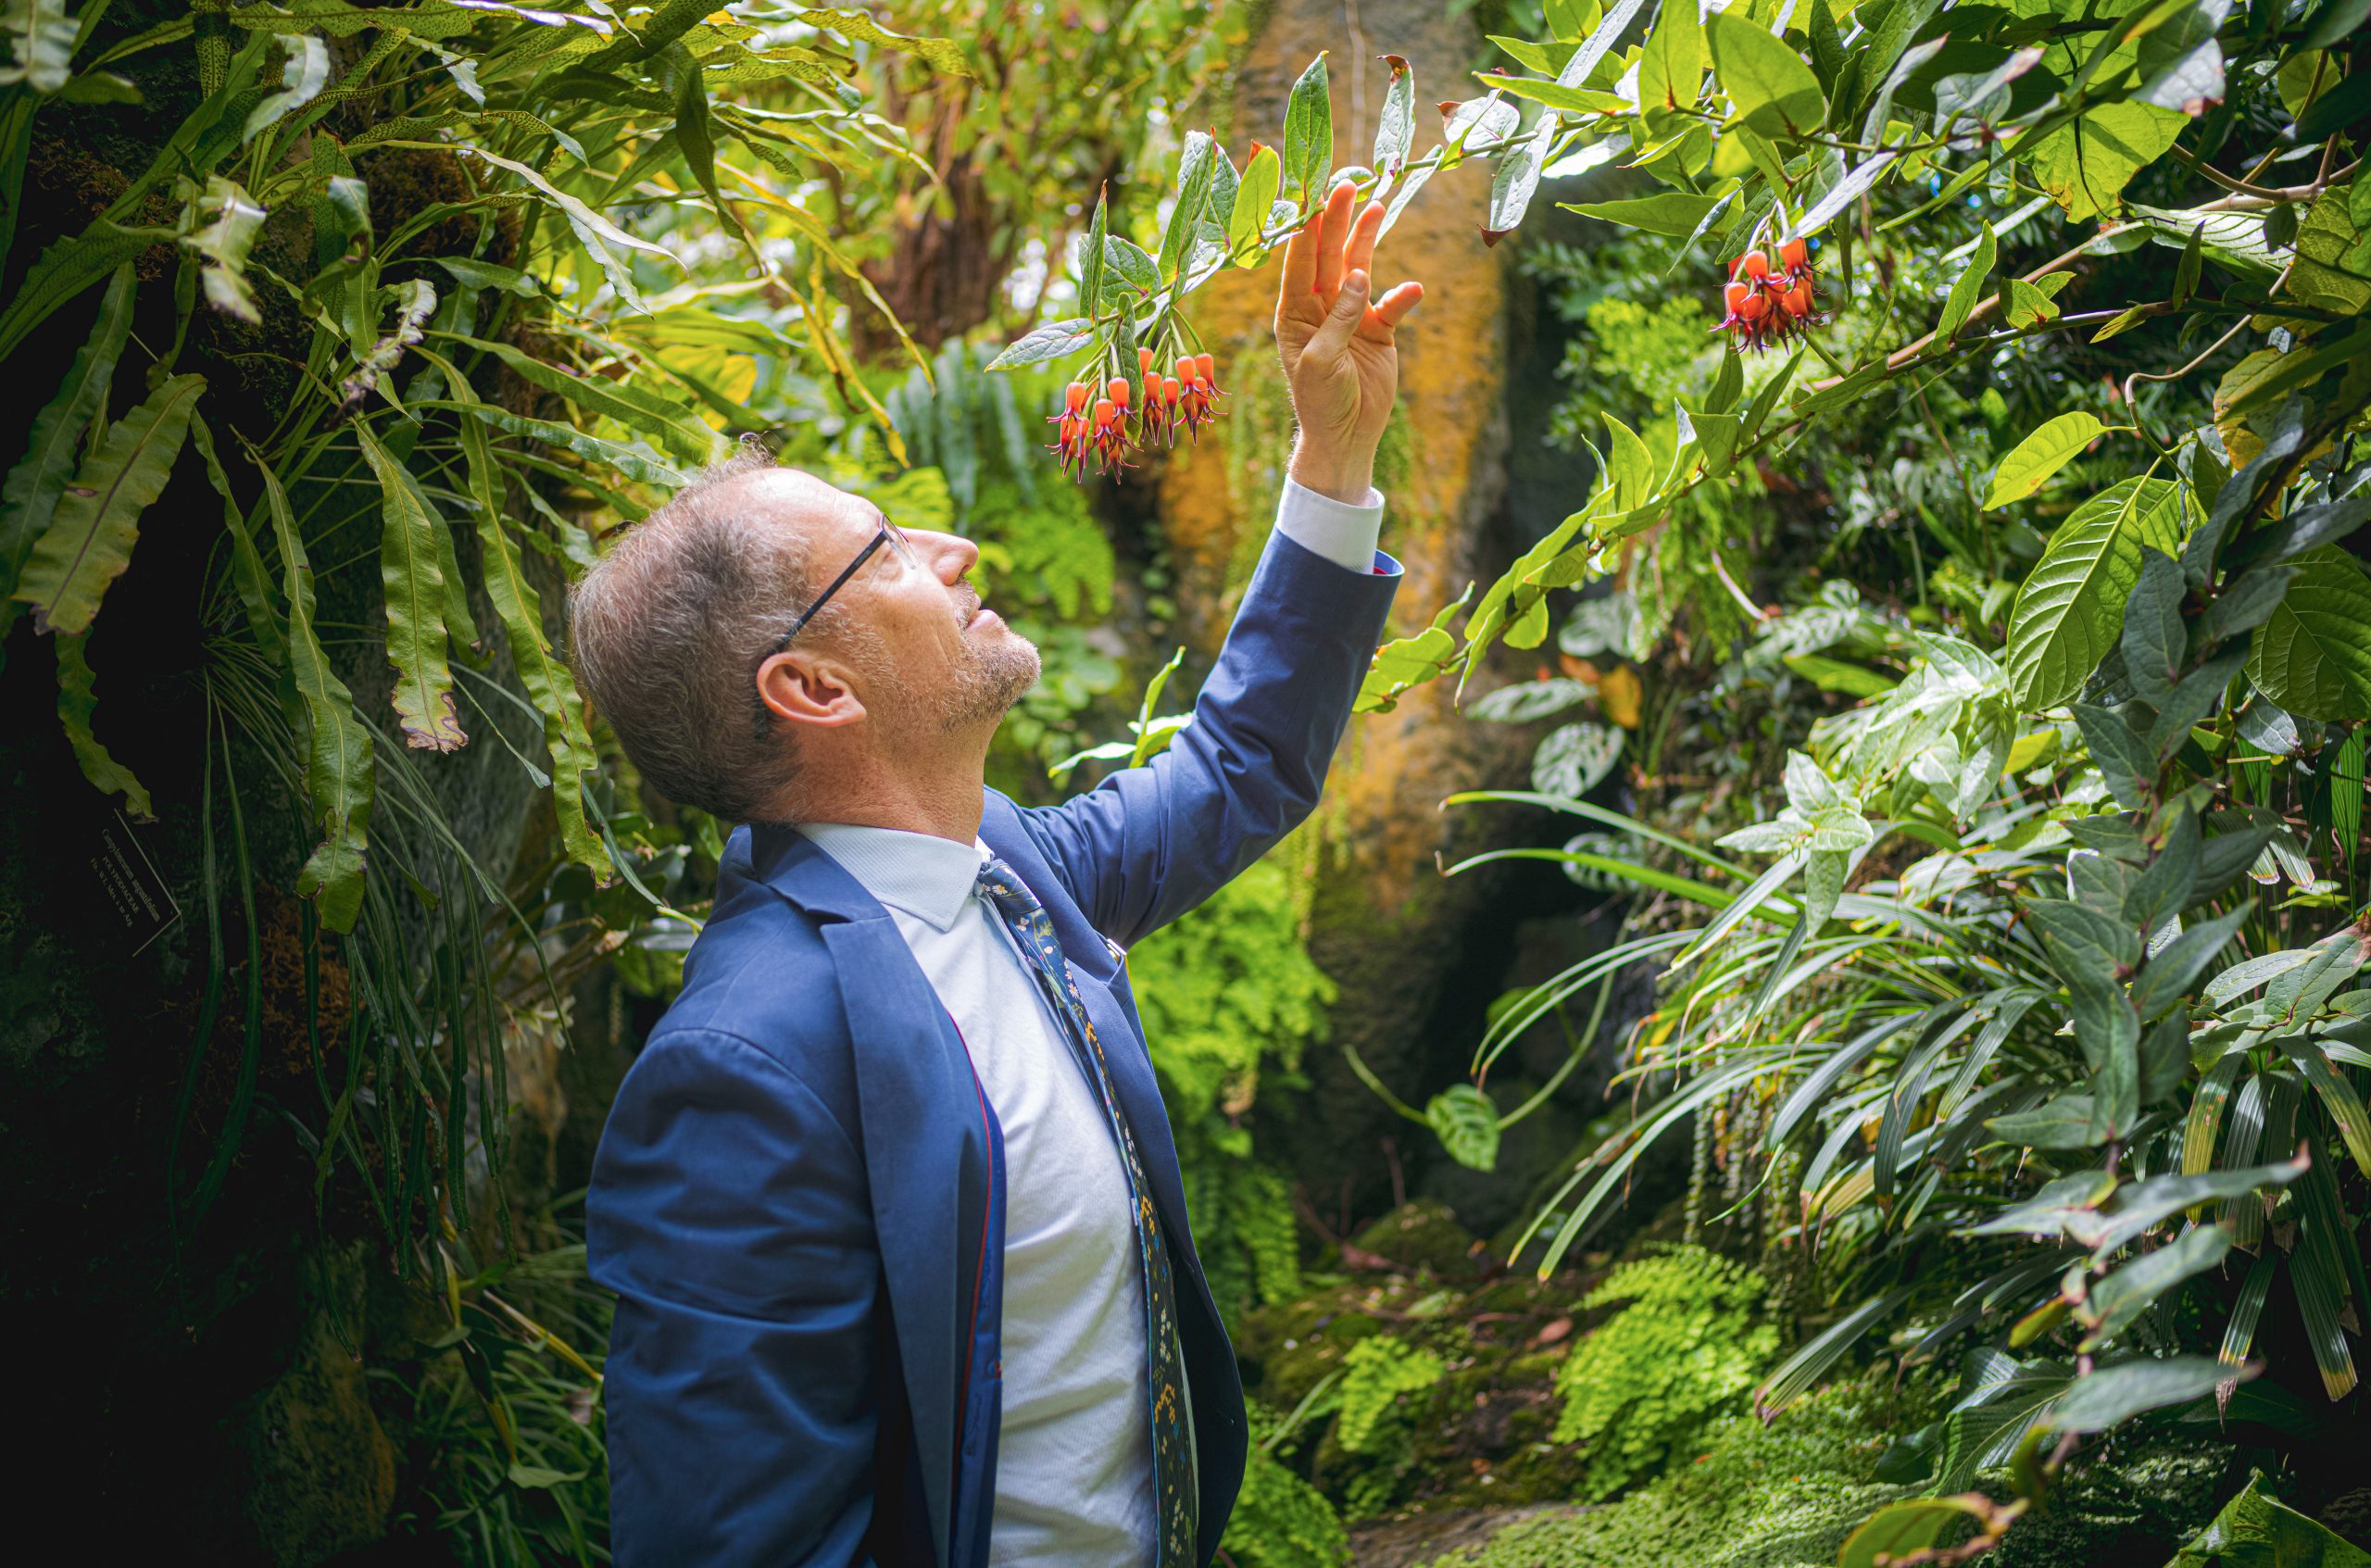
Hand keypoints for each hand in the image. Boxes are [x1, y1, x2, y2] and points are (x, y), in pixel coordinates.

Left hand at [1275, 178, 1424, 502]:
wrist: (1346, 436)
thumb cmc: (1319, 401)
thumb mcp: (1321, 361)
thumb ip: (1339, 318)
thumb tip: (1360, 277)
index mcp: (1294, 312)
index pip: (1299, 262)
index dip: (1308, 228)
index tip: (1314, 195)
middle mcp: (1320, 307)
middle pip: (1329, 255)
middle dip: (1337, 220)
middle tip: (1348, 185)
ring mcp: (1351, 316)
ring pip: (1359, 268)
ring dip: (1367, 239)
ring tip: (1377, 206)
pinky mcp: (1379, 331)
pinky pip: (1392, 305)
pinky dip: (1402, 296)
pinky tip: (1412, 289)